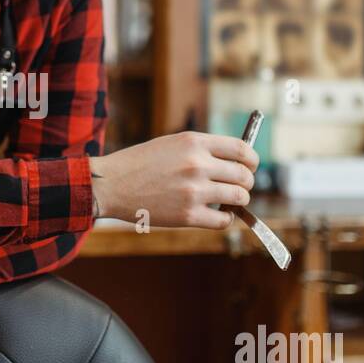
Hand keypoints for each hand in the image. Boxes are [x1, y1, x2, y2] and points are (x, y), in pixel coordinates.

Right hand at [88, 130, 258, 229]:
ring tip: (227, 202)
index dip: (252, 160)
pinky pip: (223, 220)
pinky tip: (216, 215)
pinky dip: (225, 219)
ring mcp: (194, 191)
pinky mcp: (188, 215)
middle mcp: (197, 164)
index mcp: (194, 142)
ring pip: (238, 198)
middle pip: (244, 176)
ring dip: (237, 201)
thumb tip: (233, 162)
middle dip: (246, 183)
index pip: (241, 149)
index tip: (250, 167)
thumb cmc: (139, 164)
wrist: (111, 185)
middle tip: (237, 188)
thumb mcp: (171, 144)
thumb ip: (201, 149)